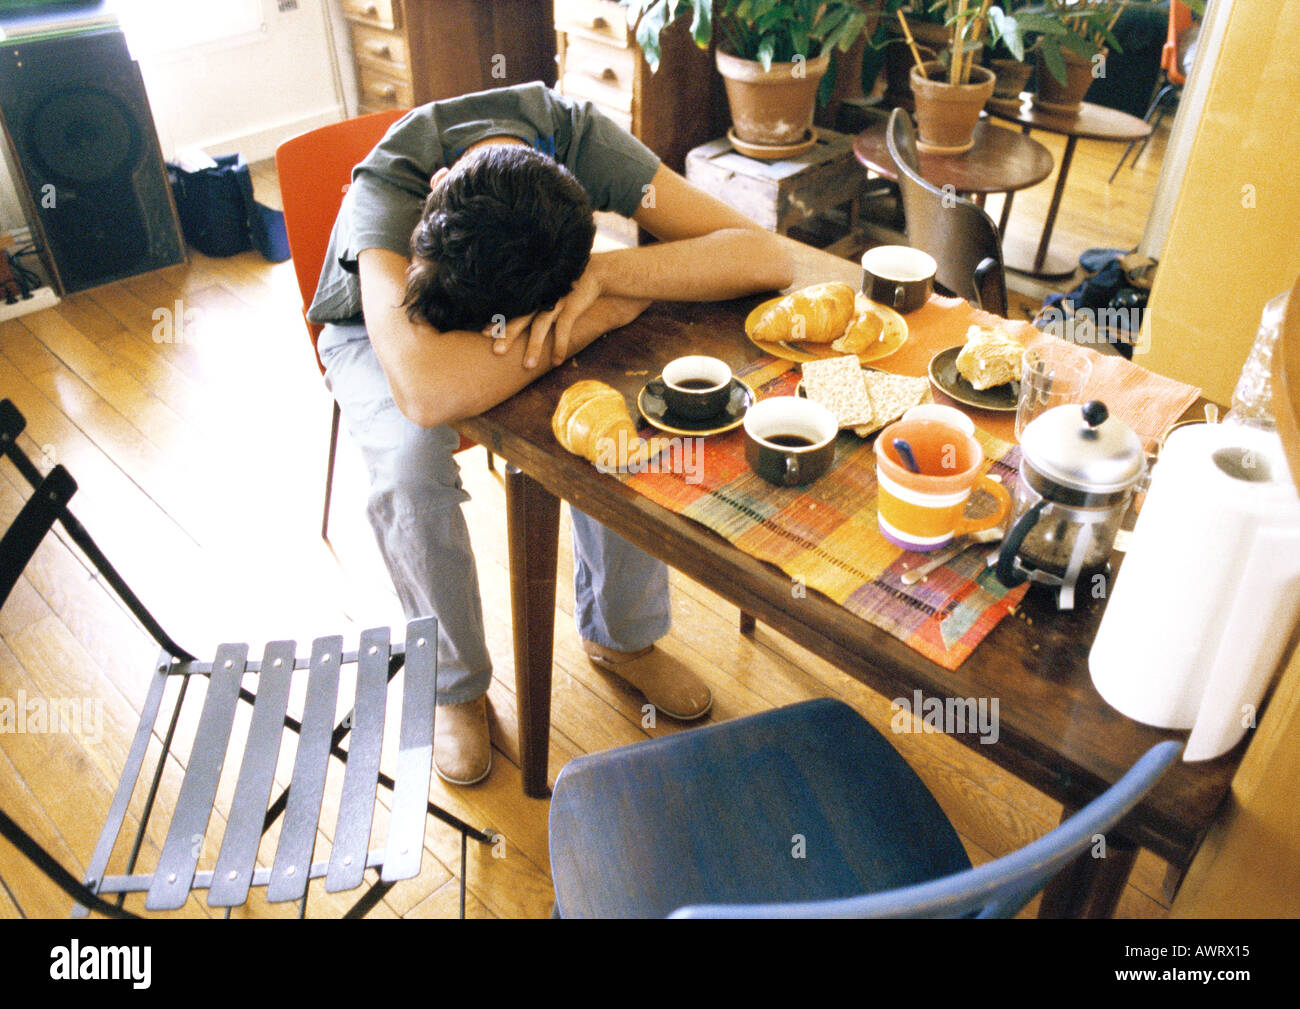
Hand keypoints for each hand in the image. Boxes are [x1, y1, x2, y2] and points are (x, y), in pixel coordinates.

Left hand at [485, 259, 607, 368]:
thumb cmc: (568, 285)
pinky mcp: (572, 304)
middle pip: (521, 316)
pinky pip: (564, 328)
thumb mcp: (550, 288)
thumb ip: (535, 299)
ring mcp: (555, 299)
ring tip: (528, 366)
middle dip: (508, 334)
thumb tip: (519, 317)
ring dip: (534, 346)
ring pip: (540, 325)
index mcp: (533, 291)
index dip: (498, 320)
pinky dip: (559, 345)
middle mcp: (541, 295)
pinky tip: (556, 362)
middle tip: (496, 352)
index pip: (511, 306)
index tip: (483, 333)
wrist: (596, 272)